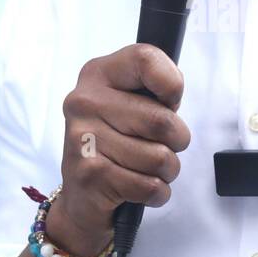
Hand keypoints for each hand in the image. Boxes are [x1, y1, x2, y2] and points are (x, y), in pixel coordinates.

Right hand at [50, 44, 190, 252]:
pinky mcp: (90, 174)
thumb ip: (154, 90)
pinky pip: (149, 185)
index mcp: (98, 74)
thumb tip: (171, 98)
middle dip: (176, 141)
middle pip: (162, 120)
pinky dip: (157, 193)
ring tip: (147, 169)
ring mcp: (83, 138)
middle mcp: (85, 101)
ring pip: (160, 157)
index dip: (172, 84)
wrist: (81, 198)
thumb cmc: (116, 145)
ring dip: (166, 171)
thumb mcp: (130, 104)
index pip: (146, 58)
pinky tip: (140, 188)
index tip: (169, 103)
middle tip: (161, 146)